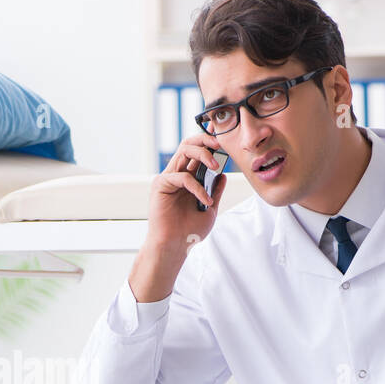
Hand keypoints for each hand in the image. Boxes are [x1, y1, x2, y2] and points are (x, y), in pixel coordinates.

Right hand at [147, 132, 227, 249]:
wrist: (174, 246)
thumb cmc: (189, 231)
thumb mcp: (210, 209)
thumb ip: (215, 191)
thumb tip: (223, 174)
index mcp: (187, 178)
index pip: (196, 152)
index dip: (207, 141)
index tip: (221, 136)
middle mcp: (176, 174)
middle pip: (188, 144)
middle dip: (204, 139)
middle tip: (219, 144)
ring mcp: (168, 178)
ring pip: (183, 151)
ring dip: (203, 155)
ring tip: (216, 167)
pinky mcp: (161, 185)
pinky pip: (182, 177)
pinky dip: (197, 187)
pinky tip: (205, 200)